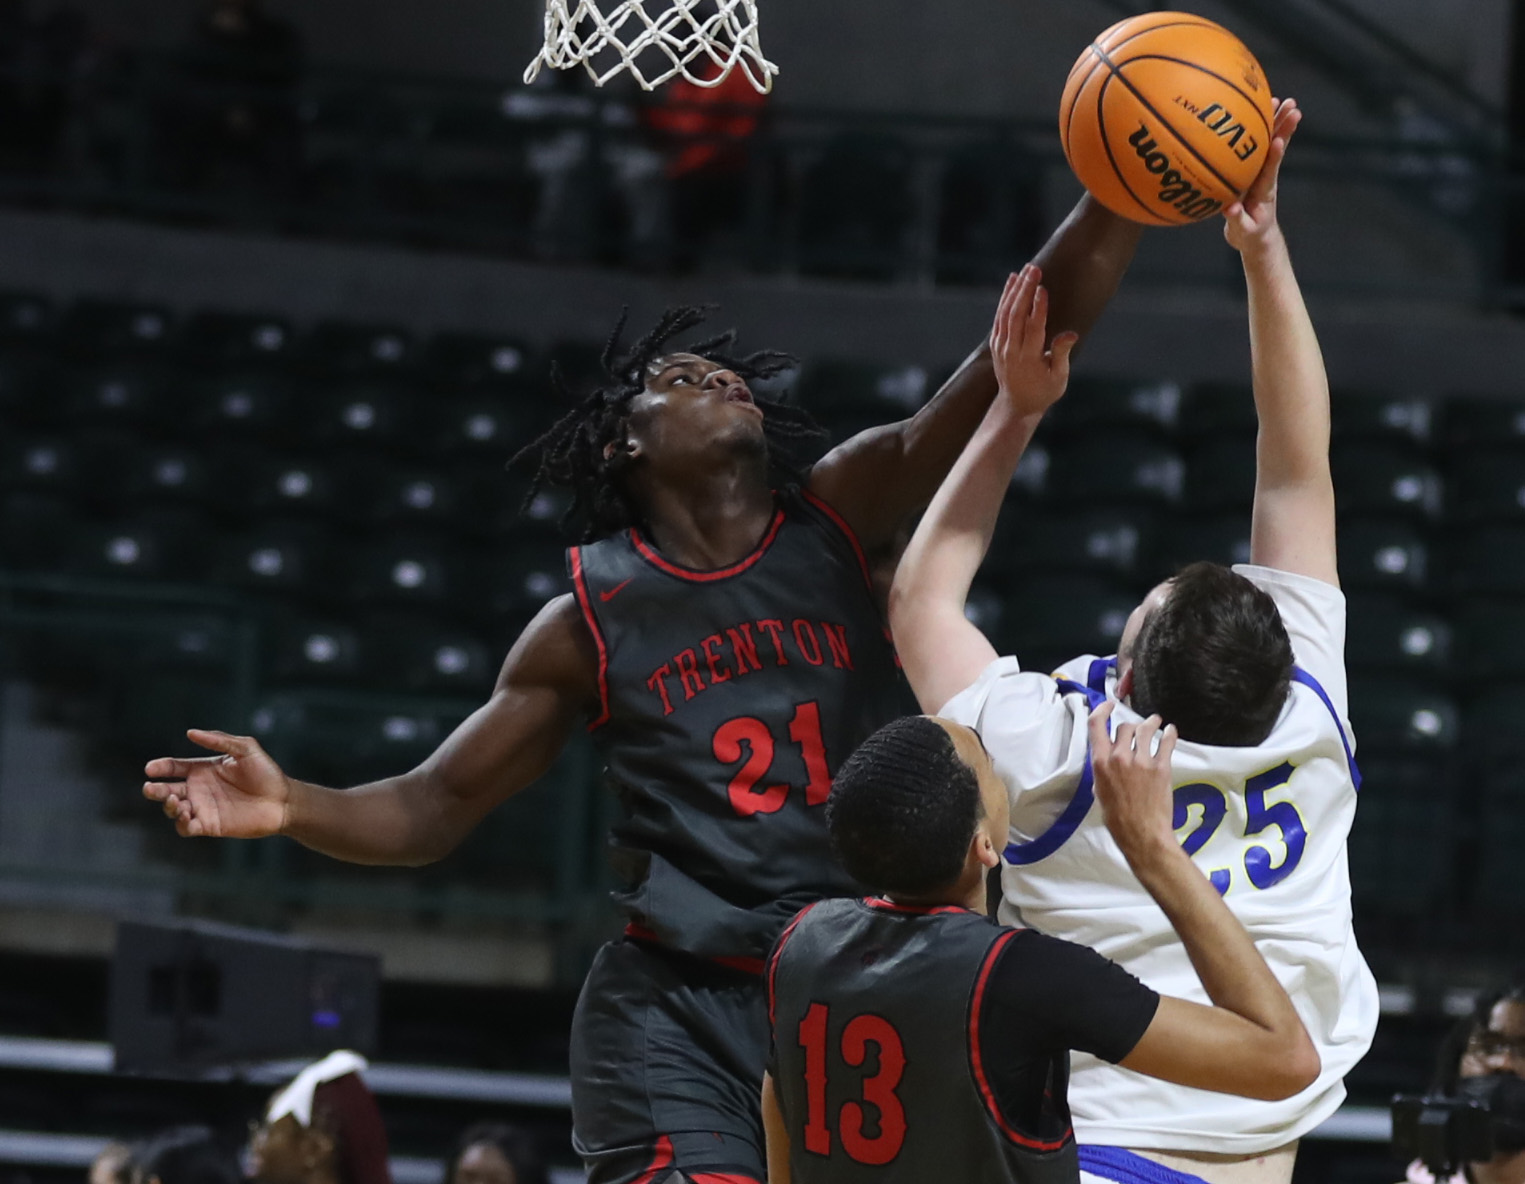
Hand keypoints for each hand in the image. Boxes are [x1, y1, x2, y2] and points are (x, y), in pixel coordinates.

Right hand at [143, 729, 290, 838]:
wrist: (283, 801)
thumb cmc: (267, 773)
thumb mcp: (246, 749)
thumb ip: (219, 740)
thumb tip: (190, 733)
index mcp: (203, 769)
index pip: (174, 767)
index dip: (160, 767)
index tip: (151, 768)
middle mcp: (199, 789)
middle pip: (166, 789)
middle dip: (155, 789)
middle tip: (150, 788)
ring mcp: (202, 808)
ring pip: (173, 809)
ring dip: (168, 806)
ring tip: (175, 800)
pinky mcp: (209, 825)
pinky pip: (186, 828)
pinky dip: (181, 824)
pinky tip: (186, 816)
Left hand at [988, 264, 1078, 418]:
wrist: (1017, 405)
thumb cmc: (1044, 391)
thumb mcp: (1058, 378)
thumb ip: (1062, 355)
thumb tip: (1069, 334)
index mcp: (1028, 359)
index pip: (1032, 329)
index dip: (1037, 308)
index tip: (1042, 288)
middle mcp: (1011, 351)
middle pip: (1016, 315)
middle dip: (1025, 290)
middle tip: (1035, 269)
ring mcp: (1000, 346)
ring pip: (1005, 313)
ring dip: (1015, 289)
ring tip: (1026, 269)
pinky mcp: (996, 343)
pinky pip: (999, 316)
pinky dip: (1005, 298)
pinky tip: (1012, 281)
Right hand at [1088, 702, 1178, 862]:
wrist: (1142, 834)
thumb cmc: (1117, 819)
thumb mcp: (1099, 792)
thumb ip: (1103, 772)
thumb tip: (1108, 763)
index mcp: (1100, 763)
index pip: (1096, 725)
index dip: (1101, 709)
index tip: (1108, 705)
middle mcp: (1120, 757)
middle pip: (1124, 727)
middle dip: (1130, 727)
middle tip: (1136, 730)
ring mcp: (1142, 761)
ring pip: (1145, 729)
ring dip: (1151, 723)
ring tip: (1155, 721)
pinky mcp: (1161, 768)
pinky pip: (1166, 742)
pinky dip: (1170, 733)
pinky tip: (1171, 730)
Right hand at [1224, 98, 1300, 254]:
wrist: (1256, 235)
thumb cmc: (1248, 234)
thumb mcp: (1242, 232)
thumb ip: (1237, 220)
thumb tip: (1230, 208)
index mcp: (1264, 191)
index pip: (1270, 170)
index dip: (1275, 155)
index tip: (1279, 140)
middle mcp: (1267, 177)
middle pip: (1276, 149)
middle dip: (1284, 129)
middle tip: (1294, 107)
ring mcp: (1263, 172)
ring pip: (1272, 143)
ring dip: (1278, 122)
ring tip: (1285, 101)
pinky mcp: (1257, 171)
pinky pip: (1261, 147)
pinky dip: (1263, 129)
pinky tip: (1262, 111)